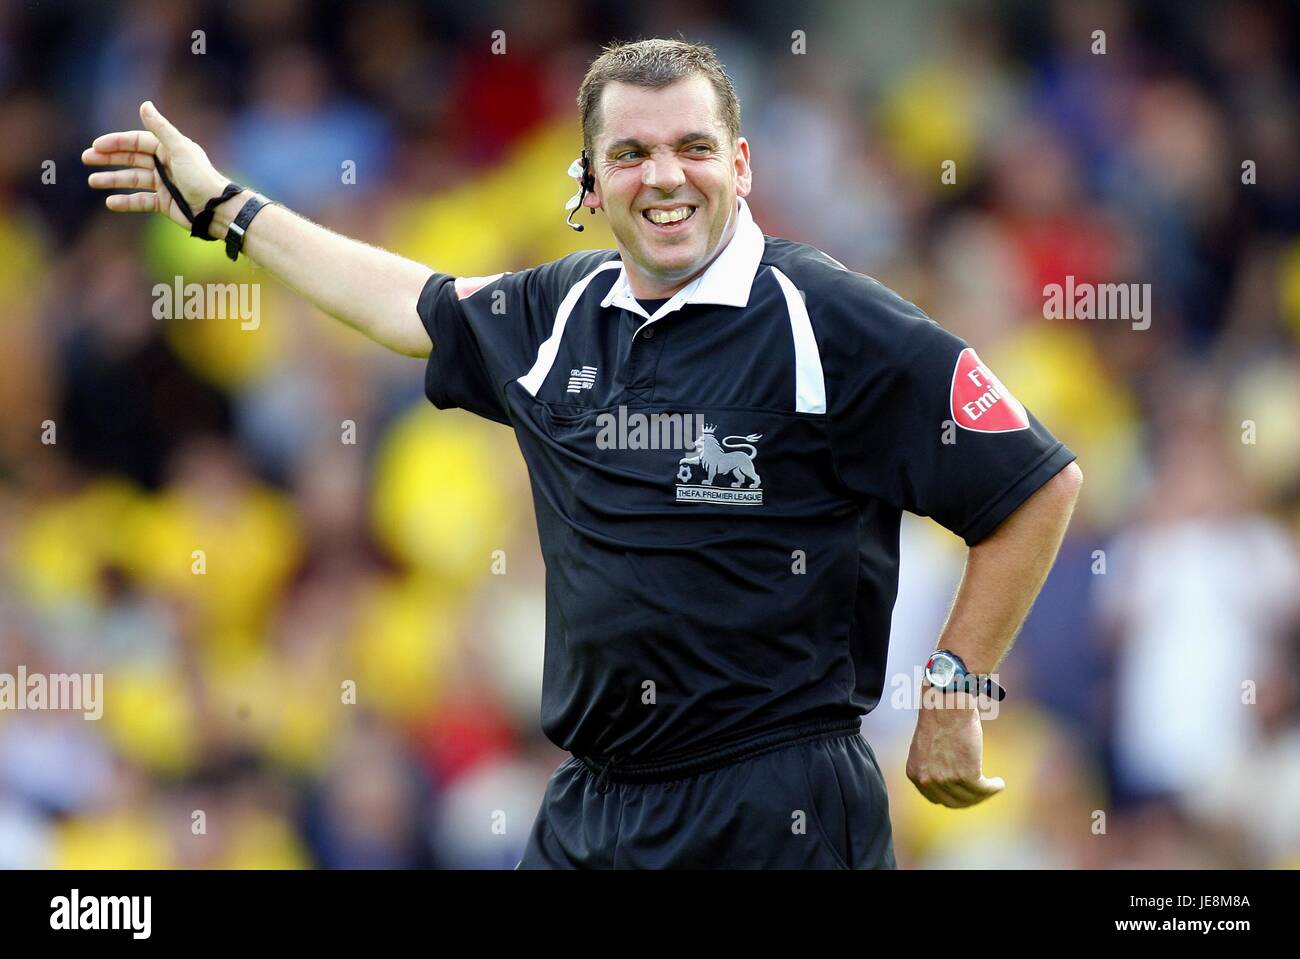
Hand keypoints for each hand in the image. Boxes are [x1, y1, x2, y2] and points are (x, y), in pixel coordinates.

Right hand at [82, 100, 227, 230]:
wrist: (216, 209)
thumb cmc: (200, 177)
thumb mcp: (180, 149)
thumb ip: (160, 128)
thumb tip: (144, 104)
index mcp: (168, 149)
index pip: (136, 142)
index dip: (116, 142)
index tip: (96, 146)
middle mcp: (164, 164)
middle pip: (131, 159)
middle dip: (108, 158)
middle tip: (86, 159)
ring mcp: (163, 184)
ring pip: (133, 179)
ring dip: (113, 179)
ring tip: (93, 181)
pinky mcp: (164, 203)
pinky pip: (141, 201)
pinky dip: (126, 201)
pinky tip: (110, 202)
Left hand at [905, 686, 1004, 807]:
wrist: (947, 700)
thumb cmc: (939, 716)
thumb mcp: (928, 745)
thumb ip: (933, 764)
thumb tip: (950, 780)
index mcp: (914, 772)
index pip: (935, 798)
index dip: (953, 798)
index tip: (965, 795)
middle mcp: (927, 779)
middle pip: (954, 801)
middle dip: (970, 800)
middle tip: (982, 794)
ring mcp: (946, 779)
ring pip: (971, 797)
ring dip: (985, 794)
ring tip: (994, 787)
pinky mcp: (966, 774)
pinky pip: (984, 789)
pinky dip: (994, 788)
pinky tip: (1000, 784)